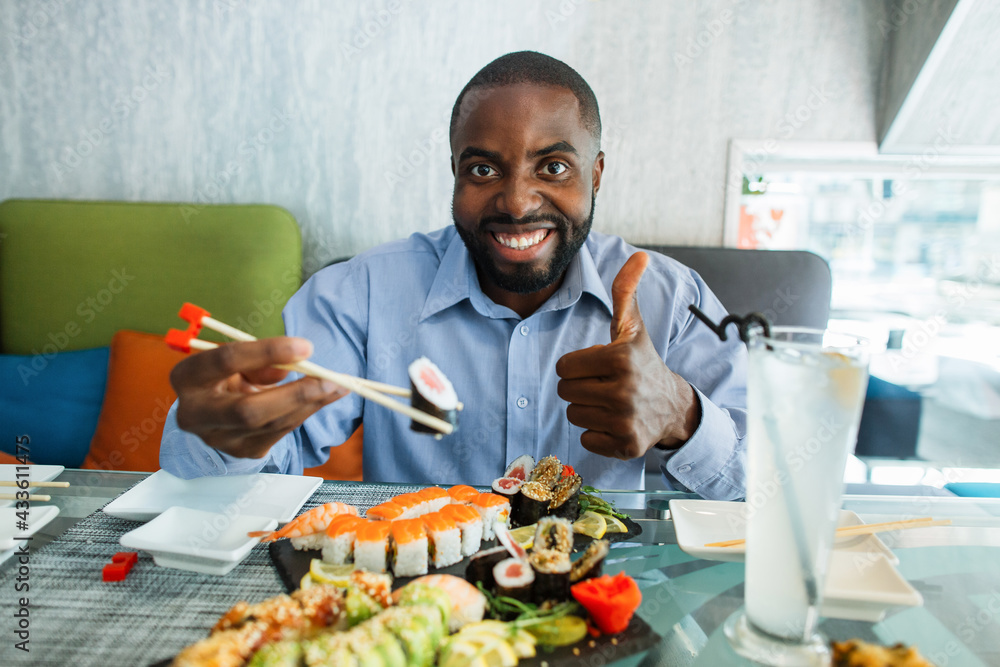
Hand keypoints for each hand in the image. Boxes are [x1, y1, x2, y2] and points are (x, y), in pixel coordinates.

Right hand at [170, 337, 347, 458]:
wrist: (211, 410)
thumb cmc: (225, 375)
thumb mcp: (236, 360)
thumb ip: (260, 361)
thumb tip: (295, 364)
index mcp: (187, 378)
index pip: (226, 361)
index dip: (267, 352)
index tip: (305, 346)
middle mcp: (196, 415)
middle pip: (248, 411)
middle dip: (294, 395)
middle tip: (329, 380)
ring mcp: (218, 440)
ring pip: (271, 425)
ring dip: (310, 405)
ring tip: (337, 386)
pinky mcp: (243, 452)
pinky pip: (281, 433)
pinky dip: (307, 413)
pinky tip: (326, 397)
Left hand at [555, 252, 698, 459]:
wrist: (672, 406)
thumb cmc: (642, 362)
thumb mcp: (633, 327)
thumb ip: (625, 291)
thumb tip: (640, 255)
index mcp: (620, 358)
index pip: (564, 366)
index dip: (577, 365)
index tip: (598, 365)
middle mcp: (624, 390)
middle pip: (564, 391)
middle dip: (579, 386)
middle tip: (603, 384)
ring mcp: (625, 420)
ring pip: (573, 415)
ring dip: (586, 409)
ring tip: (610, 402)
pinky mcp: (625, 445)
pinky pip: (585, 439)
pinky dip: (595, 433)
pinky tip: (614, 422)